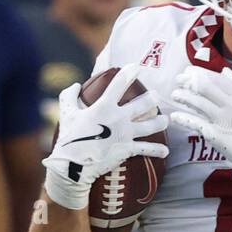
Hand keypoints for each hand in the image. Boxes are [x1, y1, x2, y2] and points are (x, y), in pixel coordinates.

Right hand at [43, 64, 169, 203]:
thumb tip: (76, 85)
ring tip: (165, 120)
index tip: (136, 67)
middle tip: (157, 96)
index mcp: (104, 106)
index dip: (130, 72)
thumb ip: (69, 96)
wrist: (73, 165)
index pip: (120, 83)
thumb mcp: (66, 113)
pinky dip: (158, 150)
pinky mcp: (128, 150)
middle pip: (144, 104)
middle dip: (153, 98)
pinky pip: (148, 149)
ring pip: (151, 126)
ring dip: (161, 122)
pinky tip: (165, 151)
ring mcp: (126, 134)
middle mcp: (119, 118)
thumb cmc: (68, 138)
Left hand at [169, 67, 231, 181]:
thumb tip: (224, 72)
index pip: (216, 78)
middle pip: (204, 88)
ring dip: (184, 97)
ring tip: (175, 94)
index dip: (200, 73)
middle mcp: (230, 105)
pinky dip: (184, 119)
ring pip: (198, 103)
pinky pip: (196, 124)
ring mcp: (222, 119)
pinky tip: (175, 116)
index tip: (189, 71)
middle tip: (179, 79)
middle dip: (188, 81)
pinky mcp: (216, 135)